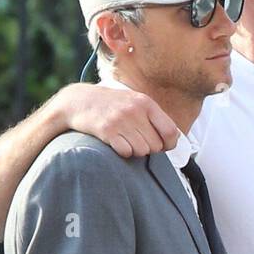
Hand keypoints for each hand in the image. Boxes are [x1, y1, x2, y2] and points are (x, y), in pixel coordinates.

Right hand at [59, 83, 179, 159]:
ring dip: (134, 150)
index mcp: (146, 103)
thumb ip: (154, 117)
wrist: (79, 101)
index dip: (169, 144)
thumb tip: (175, 138)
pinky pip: (126, 152)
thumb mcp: (134, 102)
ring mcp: (121, 120)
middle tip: (136, 140)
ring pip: (141, 151)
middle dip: (148, 148)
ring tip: (124, 139)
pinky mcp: (107, 131)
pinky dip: (122, 151)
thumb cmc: (111, 105)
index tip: (163, 146)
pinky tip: (115, 142)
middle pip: (155, 146)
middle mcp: (135, 110)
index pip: (171, 131)